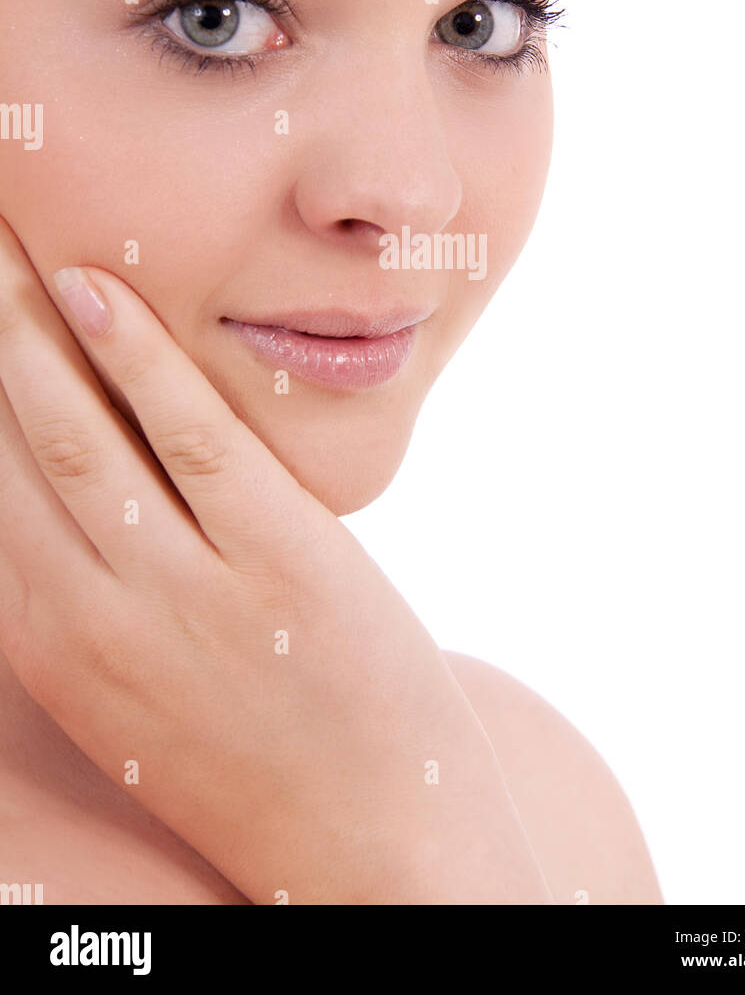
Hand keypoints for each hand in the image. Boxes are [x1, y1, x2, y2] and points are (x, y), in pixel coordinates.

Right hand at [0, 218, 551, 903]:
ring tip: (5, 232)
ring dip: (25, 318)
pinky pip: (189, 437)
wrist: (371, 850)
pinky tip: (97, 290)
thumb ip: (86, 586)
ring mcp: (182, 592)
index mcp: (48, 646)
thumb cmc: (249, 752)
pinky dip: (134, 358)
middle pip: (2, 440)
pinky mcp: (279, 560)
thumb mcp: (132, 684)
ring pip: (71, 428)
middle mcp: (88, 619)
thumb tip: (61, 482)